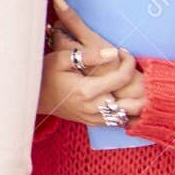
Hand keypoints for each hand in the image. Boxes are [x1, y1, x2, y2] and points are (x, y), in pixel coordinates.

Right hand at [39, 0, 144, 126]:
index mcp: (87, 91)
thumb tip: (112, 53)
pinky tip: (125, 97)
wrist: (33, 97)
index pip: (122, 77)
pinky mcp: (94, 123)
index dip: (128, 62)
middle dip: (141, 86)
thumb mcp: (61, 59)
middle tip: (135, 71)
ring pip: (130, 115)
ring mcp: (95, 118)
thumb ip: (88, 56)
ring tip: (135, 84)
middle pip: (134, 103)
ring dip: (138, 101)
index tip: (123, 51)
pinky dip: (128, 110)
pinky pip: (120, 121)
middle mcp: (94, 108)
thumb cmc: (45, 74)